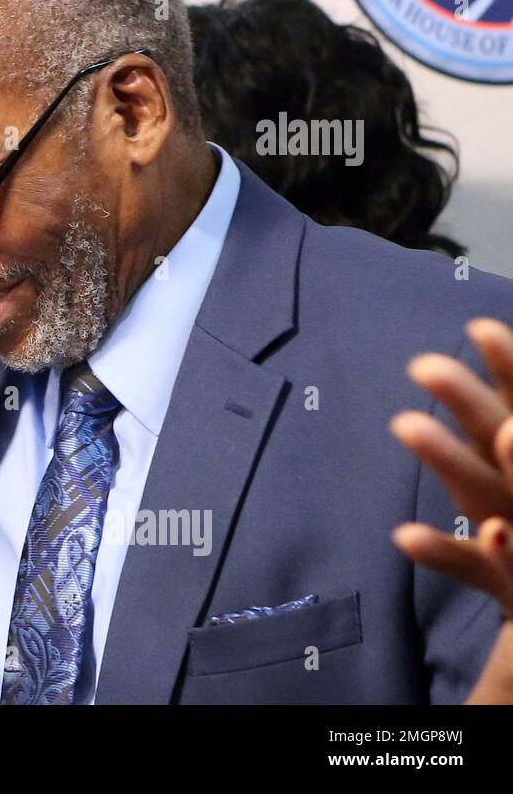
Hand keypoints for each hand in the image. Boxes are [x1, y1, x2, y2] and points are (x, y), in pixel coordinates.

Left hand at [390, 318, 512, 701]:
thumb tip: (486, 336)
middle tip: (422, 363)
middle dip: (467, 400)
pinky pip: (472, 565)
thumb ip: (510, 399)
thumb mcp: (509, 463)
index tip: (478, 325)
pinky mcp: (507, 581)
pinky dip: (442, 550)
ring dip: (449, 460)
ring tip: (404, 422)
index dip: (508, 362)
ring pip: (484, 490)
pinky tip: (405, 534)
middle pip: (500, 434)